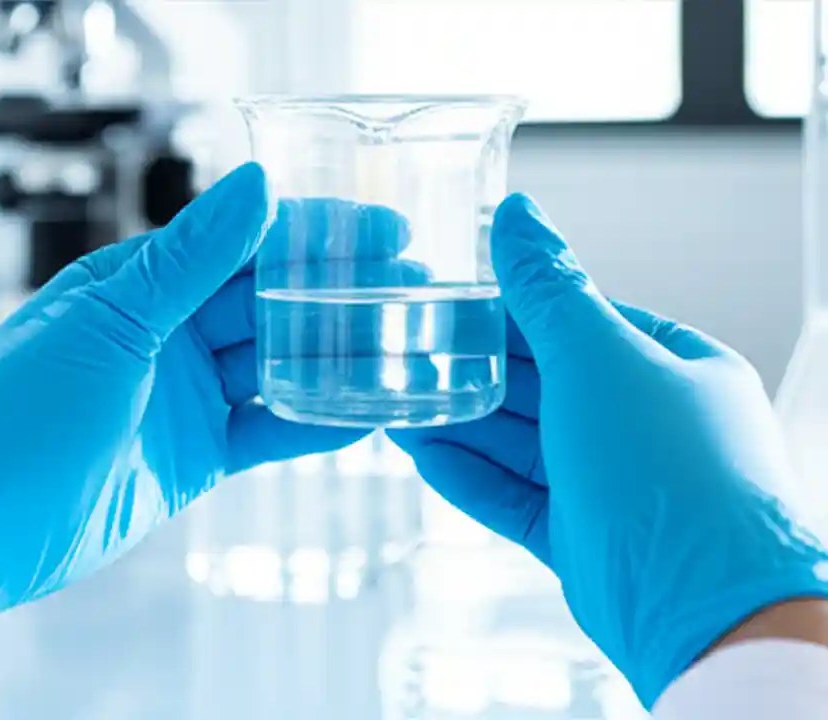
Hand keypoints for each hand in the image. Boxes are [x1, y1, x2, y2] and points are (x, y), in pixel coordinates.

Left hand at [0, 164, 368, 655]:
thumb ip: (191, 260)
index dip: (311, 233)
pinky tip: (363, 415)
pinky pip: (264, 434)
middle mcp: (165, 334)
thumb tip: (258, 186)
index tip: (381, 226)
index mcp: (138, 284)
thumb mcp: (111, 322)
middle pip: (267, 305)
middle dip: (337, 295)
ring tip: (406, 347)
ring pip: (274, 369)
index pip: (241, 244)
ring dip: (333, 360)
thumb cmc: (15, 411)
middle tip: (415, 288)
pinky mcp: (191, 458)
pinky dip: (310, 425)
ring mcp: (180, 398)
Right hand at [389, 194, 827, 707]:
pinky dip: (469, 476)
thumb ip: (548, 291)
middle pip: (542, 384)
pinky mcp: (583, 539)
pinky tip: (423, 454)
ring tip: (396, 402)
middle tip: (403, 351)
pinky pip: (515, 497)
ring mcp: (614, 486)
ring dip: (458, 422)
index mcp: (675, 367)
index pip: (579, 320)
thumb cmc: (674, 479)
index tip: (445, 297)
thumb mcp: (600, 360)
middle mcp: (647, 425)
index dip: (507, 308)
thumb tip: (517, 213)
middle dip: (471, 368)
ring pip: (521, 443)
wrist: (704, 614)